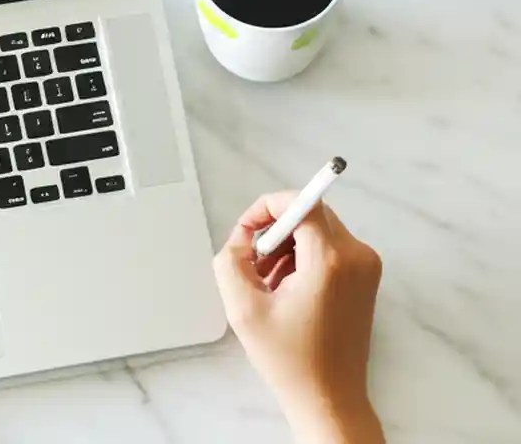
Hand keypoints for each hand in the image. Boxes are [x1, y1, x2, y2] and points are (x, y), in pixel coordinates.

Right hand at [212, 192, 384, 443]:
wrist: (329, 396)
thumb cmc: (290, 359)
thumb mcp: (243, 308)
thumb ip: (231, 260)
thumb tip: (240, 237)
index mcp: (330, 261)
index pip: (302, 202)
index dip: (266, 207)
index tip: (247, 232)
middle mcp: (357, 257)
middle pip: (309, 215)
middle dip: (274, 231)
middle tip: (254, 263)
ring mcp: (366, 267)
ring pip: (317, 231)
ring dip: (287, 248)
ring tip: (268, 285)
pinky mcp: (366, 278)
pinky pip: (329, 249)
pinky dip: (303, 259)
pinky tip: (287, 291)